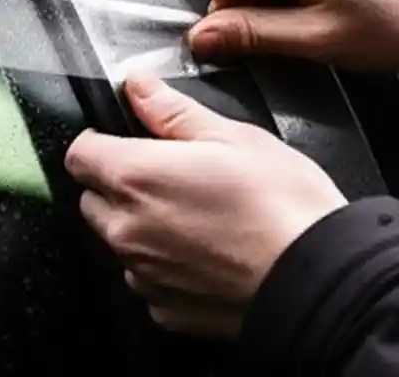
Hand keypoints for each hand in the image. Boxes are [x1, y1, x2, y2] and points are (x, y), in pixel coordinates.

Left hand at [64, 73, 346, 337]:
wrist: (318, 278)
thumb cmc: (284, 206)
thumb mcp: (235, 137)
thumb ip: (173, 113)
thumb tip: (140, 88)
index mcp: (136, 178)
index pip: (79, 154)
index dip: (102, 142)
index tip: (129, 140)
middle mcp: (127, 231)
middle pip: (94, 200)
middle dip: (121, 185)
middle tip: (173, 177)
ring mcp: (143, 276)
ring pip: (121, 242)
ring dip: (144, 227)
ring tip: (200, 217)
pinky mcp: (165, 310)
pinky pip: (148, 280)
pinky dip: (166, 266)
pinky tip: (209, 254)